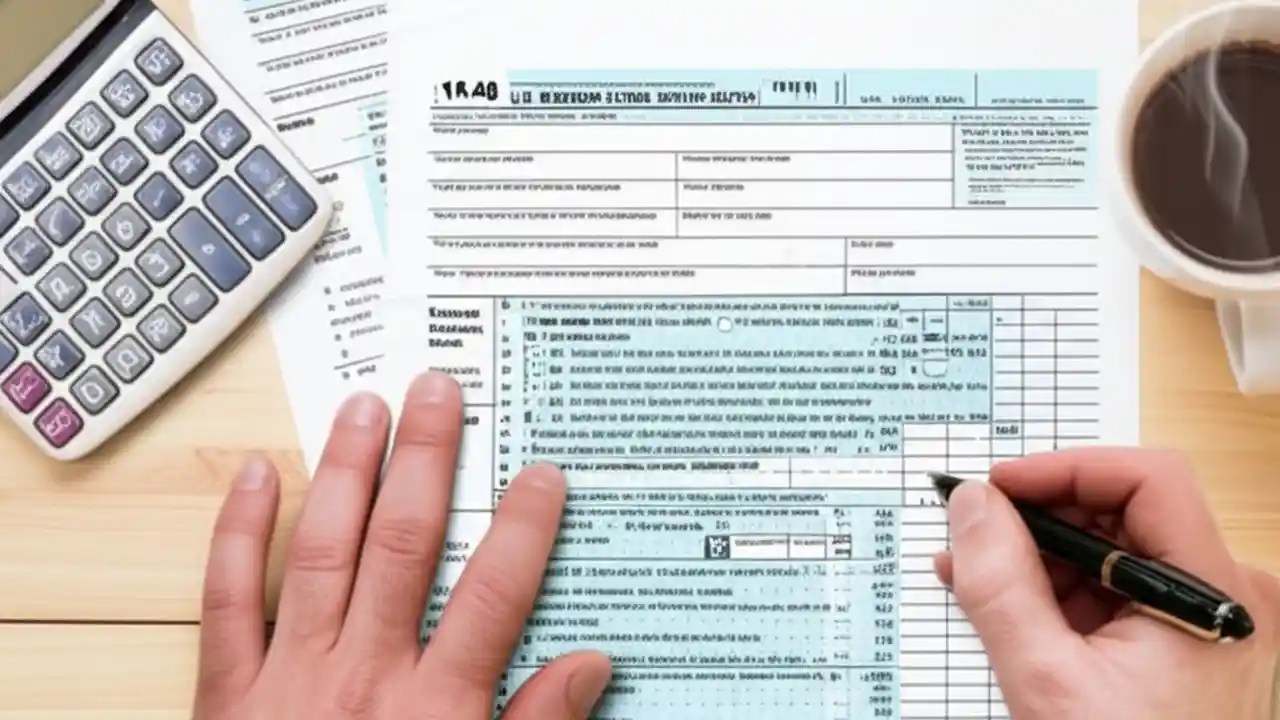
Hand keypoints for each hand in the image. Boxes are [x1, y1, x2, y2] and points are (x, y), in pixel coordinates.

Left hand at [193, 372, 610, 718]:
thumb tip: (591, 668)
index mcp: (432, 710)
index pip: (493, 597)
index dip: (524, 529)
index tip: (541, 475)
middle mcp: (361, 678)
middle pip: (401, 547)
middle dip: (424, 462)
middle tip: (435, 391)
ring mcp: (288, 677)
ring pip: (321, 551)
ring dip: (344, 473)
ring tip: (363, 408)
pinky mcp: (227, 691)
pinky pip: (228, 598)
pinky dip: (236, 533)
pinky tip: (252, 475)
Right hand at [935, 448, 1279, 719]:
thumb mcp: (1045, 679)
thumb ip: (1000, 583)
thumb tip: (972, 505)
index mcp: (1212, 598)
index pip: (1148, 479)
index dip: (1066, 469)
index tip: (998, 486)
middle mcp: (1218, 600)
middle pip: (1125, 512)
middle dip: (1037, 514)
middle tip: (970, 525)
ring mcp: (1196, 624)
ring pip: (1109, 552)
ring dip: (1035, 553)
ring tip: (968, 567)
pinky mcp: (1171, 646)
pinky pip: (1107, 592)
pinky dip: (1051, 588)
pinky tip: (998, 598)